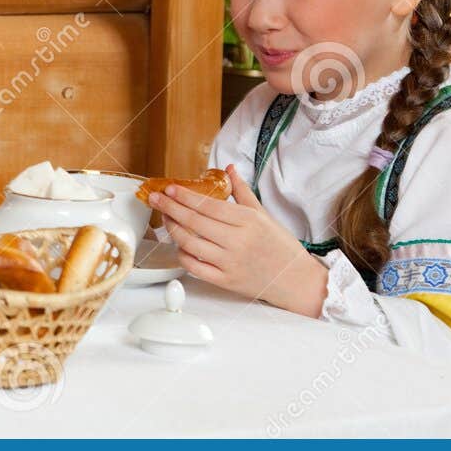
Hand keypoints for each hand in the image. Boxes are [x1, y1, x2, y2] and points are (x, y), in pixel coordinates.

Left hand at [148, 164, 327, 316]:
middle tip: (155, 198)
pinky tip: (179, 245)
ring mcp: (230, 262)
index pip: (207, 205)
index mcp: (247, 221)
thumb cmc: (281, 246)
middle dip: (169, 207)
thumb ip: (242, 191)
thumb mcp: (263, 214)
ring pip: (190, 243)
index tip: (169, 188)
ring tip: (165, 219)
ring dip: (173, 229)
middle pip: (194, 221)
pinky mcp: (226, 281)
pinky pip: (195, 267)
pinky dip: (182, 255)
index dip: (184, 196)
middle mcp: (237, 241)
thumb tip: (228, 169)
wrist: (296, 280)